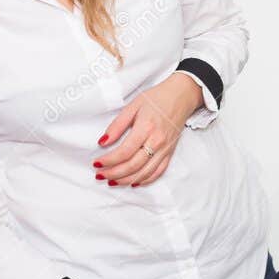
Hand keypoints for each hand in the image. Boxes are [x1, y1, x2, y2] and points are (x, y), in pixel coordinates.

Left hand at [93, 73, 202, 187]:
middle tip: (100, 175)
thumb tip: (102, 142)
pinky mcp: (170, 153)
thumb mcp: (133, 106)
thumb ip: (117, 125)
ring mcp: (165, 149)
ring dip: (126, 180)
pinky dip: (144, 180)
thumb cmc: (156, 98)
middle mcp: (157, 141)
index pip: (124, 152)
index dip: (108, 161)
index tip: (97, 163)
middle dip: (114, 173)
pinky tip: (133, 182)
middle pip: (133, 166)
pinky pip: (158, 172)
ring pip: (144, 173)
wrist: (181, 96)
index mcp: (146, 128)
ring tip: (112, 181)